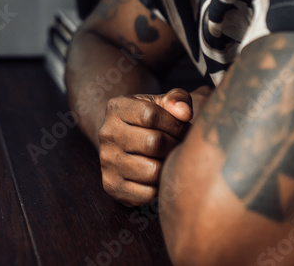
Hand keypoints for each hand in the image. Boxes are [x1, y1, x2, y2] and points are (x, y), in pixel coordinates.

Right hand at [98, 88, 193, 205]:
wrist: (124, 141)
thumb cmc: (150, 121)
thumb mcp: (161, 103)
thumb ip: (177, 99)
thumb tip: (185, 113)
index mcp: (117, 108)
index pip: (150, 115)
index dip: (174, 123)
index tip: (183, 128)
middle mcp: (107, 134)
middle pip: (153, 143)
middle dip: (175, 146)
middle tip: (181, 147)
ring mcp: (107, 161)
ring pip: (152, 171)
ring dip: (168, 167)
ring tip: (171, 160)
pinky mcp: (112, 185)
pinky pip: (147, 193)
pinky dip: (159, 187)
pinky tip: (159, 176)